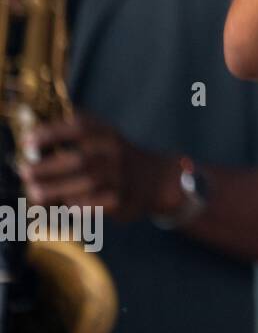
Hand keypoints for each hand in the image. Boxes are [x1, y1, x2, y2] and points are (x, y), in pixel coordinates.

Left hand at [14, 111, 178, 221]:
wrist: (157, 179)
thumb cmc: (116, 156)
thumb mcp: (102, 135)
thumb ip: (71, 132)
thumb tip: (28, 137)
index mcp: (107, 134)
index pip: (80, 127)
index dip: (51, 133)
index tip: (27, 142)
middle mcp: (116, 153)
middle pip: (80, 159)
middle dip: (47, 167)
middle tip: (25, 171)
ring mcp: (120, 177)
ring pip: (86, 183)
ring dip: (55, 189)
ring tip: (35, 192)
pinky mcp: (121, 200)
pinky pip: (94, 204)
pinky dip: (74, 205)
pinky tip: (62, 204)